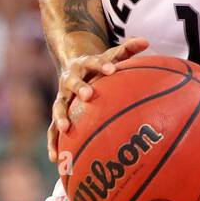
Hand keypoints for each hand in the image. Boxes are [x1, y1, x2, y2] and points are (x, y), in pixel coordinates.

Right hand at [47, 36, 149, 161]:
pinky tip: (56, 159)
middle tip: (88, 95)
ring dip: (60, 117)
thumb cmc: (99, 65)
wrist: (72, 67)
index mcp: (83, 64)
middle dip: (80, 89)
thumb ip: (127, 49)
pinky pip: (53, 129)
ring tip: (65, 129)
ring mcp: (61, 96)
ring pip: (58, 106)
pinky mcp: (59, 112)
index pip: (93, 62)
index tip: (112, 70)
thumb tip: (146, 41)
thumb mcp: (111, 55)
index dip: (102, 65)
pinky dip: (53, 143)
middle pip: (72, 83)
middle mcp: (69, 80)